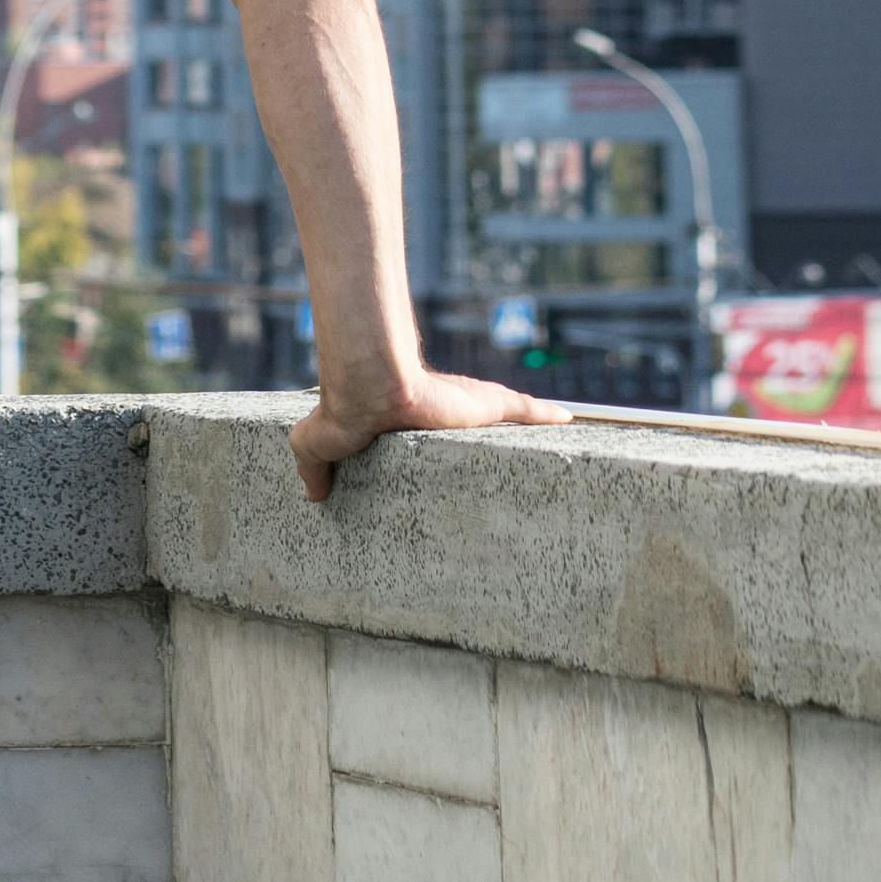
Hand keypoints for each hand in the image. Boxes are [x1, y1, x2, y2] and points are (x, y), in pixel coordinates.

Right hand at [288, 362, 562, 505]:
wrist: (368, 387)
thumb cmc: (345, 412)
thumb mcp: (317, 444)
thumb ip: (313, 467)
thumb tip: (311, 495)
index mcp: (412, 425)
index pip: (437, 437)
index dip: (448, 445)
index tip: (459, 460)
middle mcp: (445, 417)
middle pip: (479, 431)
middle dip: (498, 444)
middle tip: (517, 473)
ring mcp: (467, 411)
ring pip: (507, 421)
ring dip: (531, 432)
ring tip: (554, 453)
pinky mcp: (485, 406)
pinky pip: (524, 411)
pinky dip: (547, 415)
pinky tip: (569, 420)